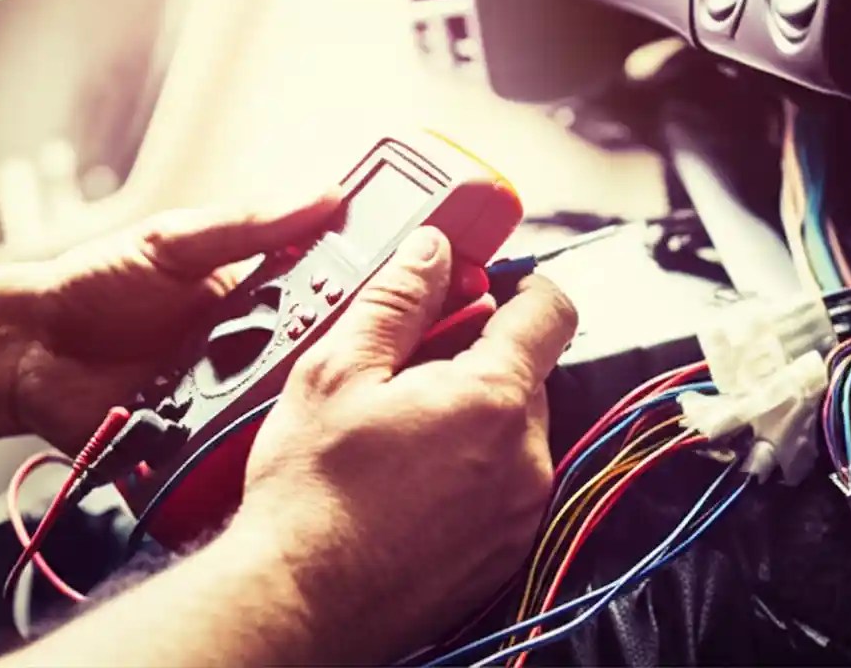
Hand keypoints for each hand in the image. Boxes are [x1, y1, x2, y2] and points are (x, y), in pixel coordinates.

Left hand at [15, 189, 340, 453]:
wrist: (32, 350)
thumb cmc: (98, 285)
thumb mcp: (176, 242)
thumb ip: (249, 224)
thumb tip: (326, 195)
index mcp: (262, 299)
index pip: (330, 301)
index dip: (359, 304)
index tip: (385, 300)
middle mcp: (257, 352)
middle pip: (317, 363)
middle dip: (330, 360)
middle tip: (338, 352)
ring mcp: (234, 400)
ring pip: (287, 410)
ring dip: (292, 406)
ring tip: (292, 397)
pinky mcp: (208, 442)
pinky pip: (242, 451)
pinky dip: (252, 448)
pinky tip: (261, 441)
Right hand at [236, 226, 576, 661]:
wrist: (300, 601)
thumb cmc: (312, 492)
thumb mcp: (338, 371)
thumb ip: (399, 300)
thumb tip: (433, 250)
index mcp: (494, 399)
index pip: (550, 311)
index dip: (521, 285)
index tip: (483, 288)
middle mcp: (527, 455)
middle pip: (527, 374)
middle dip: (477, 359)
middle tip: (408, 373)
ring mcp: (522, 508)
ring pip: (515, 430)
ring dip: (474, 417)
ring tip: (401, 436)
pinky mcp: (509, 549)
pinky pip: (508, 484)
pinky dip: (474, 469)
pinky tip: (413, 481)